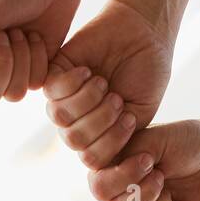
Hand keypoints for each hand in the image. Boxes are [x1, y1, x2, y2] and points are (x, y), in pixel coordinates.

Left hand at [44, 0, 174, 169]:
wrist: (143, 34)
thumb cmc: (146, 74)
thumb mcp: (140, 113)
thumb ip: (124, 141)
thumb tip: (109, 167)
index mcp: (100, 137)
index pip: (93, 161)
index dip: (111, 145)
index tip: (132, 119)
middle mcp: (79, 122)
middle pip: (75, 142)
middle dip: (101, 121)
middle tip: (118, 99)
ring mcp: (65, 99)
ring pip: (61, 118)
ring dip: (88, 101)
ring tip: (104, 84)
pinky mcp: (55, 74)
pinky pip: (53, 91)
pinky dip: (74, 83)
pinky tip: (89, 71)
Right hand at [89, 119, 199, 200]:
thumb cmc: (185, 142)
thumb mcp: (154, 140)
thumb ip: (128, 156)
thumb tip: (122, 183)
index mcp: (111, 172)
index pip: (97, 188)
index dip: (122, 177)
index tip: (148, 158)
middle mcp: (120, 197)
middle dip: (142, 193)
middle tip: (161, 175)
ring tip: (169, 189)